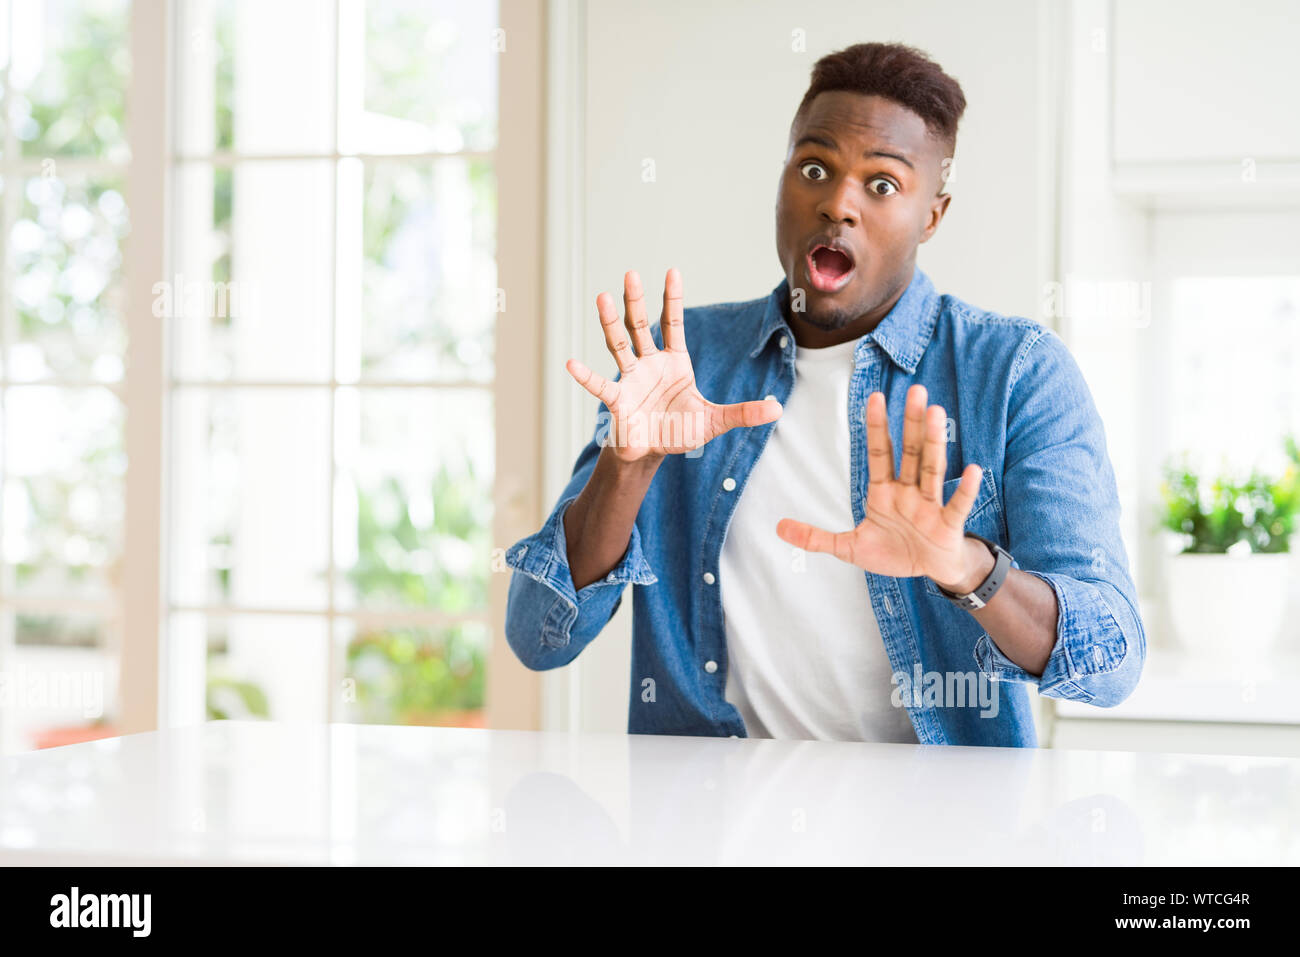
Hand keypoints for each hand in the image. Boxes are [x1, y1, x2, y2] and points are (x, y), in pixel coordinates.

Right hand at [566, 268, 782, 462]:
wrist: (653, 450)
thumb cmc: (679, 429)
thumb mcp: (715, 421)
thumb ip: (743, 413)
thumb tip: (777, 408)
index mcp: (674, 362)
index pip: (673, 323)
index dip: (673, 299)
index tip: (672, 271)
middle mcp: (649, 364)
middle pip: (641, 326)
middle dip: (636, 301)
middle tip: (630, 274)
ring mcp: (630, 379)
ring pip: (619, 345)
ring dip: (610, 323)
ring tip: (602, 297)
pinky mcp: (617, 400)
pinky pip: (600, 385)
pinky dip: (586, 376)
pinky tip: (571, 363)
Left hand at [775, 384, 988, 590]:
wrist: (930, 571)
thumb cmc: (894, 552)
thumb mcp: (849, 548)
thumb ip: (816, 538)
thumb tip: (778, 529)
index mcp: (884, 493)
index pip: (880, 454)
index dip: (877, 427)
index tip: (875, 397)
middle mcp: (909, 492)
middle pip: (909, 452)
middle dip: (910, 423)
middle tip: (916, 390)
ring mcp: (929, 506)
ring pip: (932, 470)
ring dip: (934, 443)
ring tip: (937, 414)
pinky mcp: (947, 525)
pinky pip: (957, 505)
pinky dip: (965, 489)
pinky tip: (973, 469)